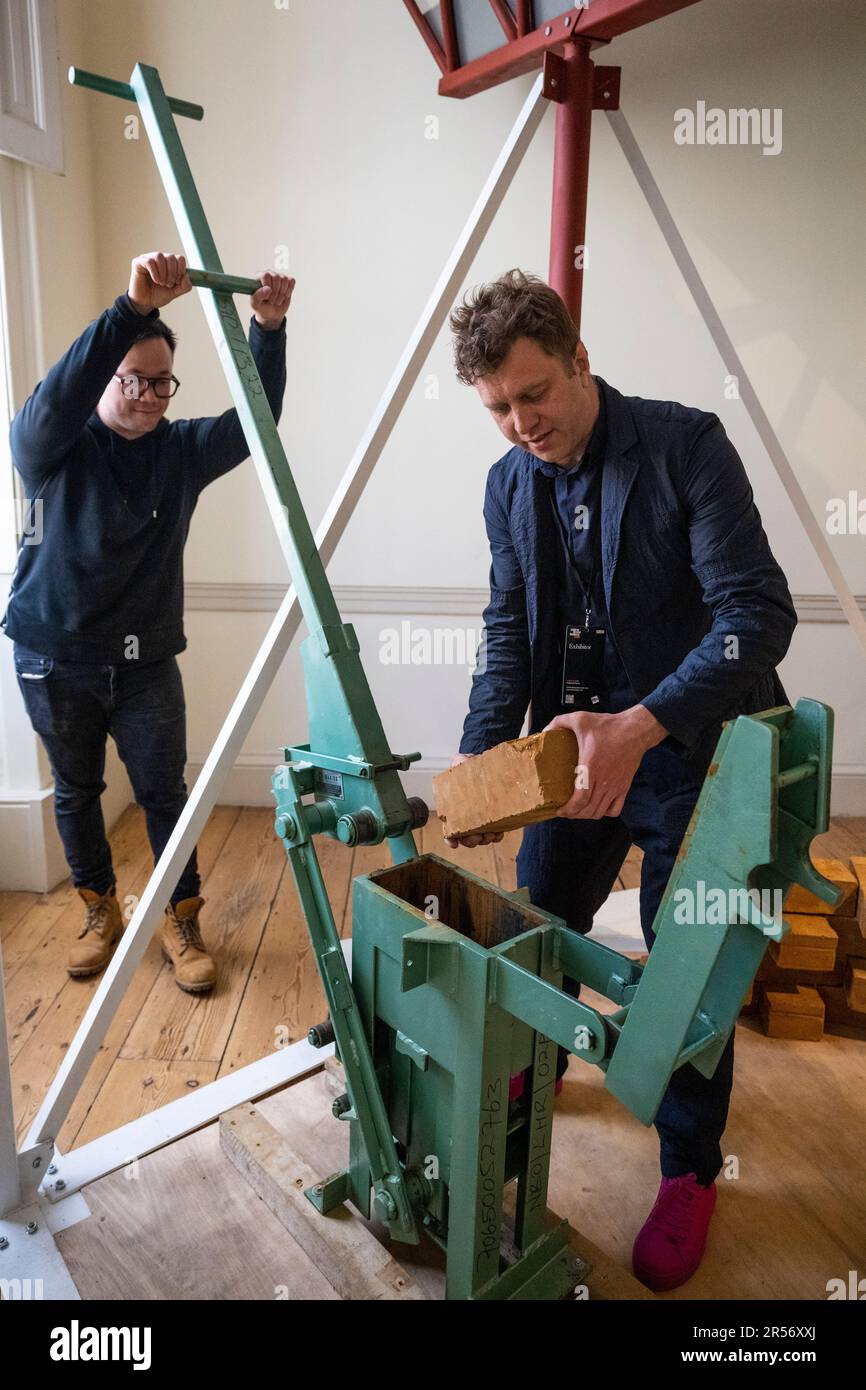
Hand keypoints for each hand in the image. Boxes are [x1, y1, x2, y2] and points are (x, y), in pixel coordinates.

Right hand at [128, 252, 191, 312]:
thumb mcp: (175, 292)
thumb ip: (185, 286)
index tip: (177, 282)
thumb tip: (186, 275)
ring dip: (163, 272)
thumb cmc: (158, 295)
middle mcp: (159, 259)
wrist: (145, 303)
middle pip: (171, 257)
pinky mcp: (138, 262)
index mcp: (169, 263)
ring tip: (161, 283)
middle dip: (172, 273)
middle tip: (168, 284)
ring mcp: (148, 258)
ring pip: (159, 256)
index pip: (180, 258)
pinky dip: (155, 272)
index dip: (181, 270)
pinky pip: (149, 261)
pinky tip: (155, 280)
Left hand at [252, 271, 295, 328]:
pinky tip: (285, 296)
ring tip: (277, 301)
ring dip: (282, 293)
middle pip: (276, 277)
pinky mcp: (288, 282)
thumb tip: (268, 289)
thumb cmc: (261, 307)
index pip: (266, 275)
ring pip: (284, 279)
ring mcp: (280, 278)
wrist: (271, 314)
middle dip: (275, 292)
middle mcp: (270, 274)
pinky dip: (289, 290)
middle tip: (272, 301)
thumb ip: (258, 296)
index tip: (266, 297)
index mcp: (259, 277)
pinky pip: (292, 281)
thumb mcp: (255, 304)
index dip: (267, 286)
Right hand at [442, 753, 504, 848]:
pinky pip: (495, 833)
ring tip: (490, 834)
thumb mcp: (464, 761)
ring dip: (484, 839)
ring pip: (480, 838)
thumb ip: (459, 761)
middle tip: (477, 837)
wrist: (489, 766)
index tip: (454, 843)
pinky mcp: (496, 819)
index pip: (448, 828)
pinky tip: (498, 833)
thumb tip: (456, 760)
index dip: (450, 838)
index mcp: (454, 807)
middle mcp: (466, 816)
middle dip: (470, 840)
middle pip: (464, 837)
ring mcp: (481, 819)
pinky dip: (497, 836)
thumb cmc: (473, 766)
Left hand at [546, 704, 667, 819]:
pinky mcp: (624, 787)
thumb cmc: (608, 726)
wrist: (635, 730)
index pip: (580, 800)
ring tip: (578, 810)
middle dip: (574, 814)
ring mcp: (615, 786)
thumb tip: (545, 731)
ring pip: (600, 811)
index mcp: (591, 768)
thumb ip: (560, 722)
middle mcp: (604, 781)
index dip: (568, 810)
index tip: (559, 810)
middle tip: (564, 810)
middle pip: (588, 809)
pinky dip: (605, 812)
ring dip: (587, 814)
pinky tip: (597, 806)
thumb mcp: (580, 719)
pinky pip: (615, 809)